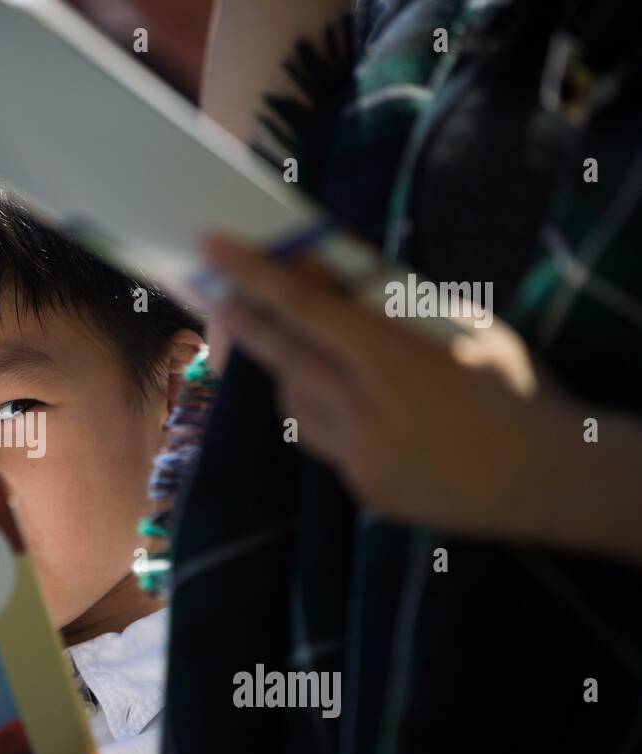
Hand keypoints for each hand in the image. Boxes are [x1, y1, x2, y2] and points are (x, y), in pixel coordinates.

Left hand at [203, 234, 598, 546]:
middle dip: (248, 325)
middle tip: (217, 295)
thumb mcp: (466, 330)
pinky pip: (329, 448)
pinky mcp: (365, 492)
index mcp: (392, 362)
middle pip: (284, 360)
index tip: (214, 249)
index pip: (306, 310)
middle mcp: (364, 412)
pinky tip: (363, 416)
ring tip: (303, 358)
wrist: (552, 480)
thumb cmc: (517, 391)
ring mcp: (360, 459)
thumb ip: (399, 312)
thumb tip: (342, 285)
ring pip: (296, 409)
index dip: (254, 278)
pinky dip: (333, 423)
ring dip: (293, 377)